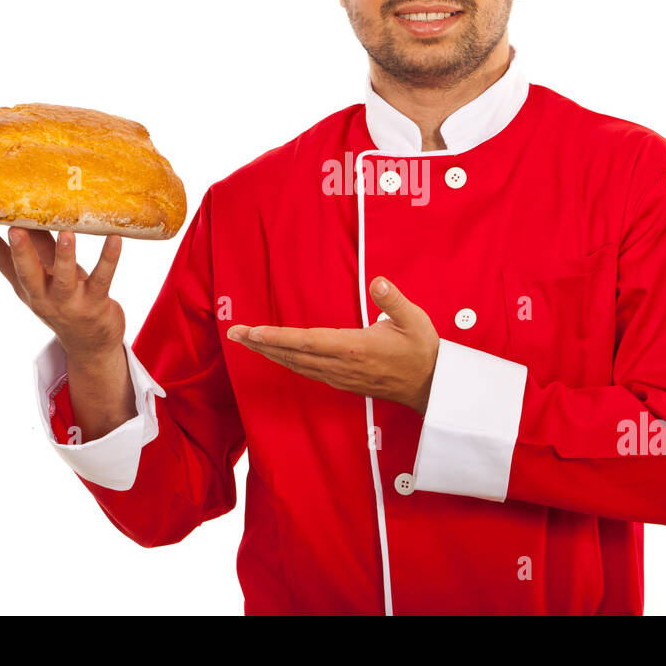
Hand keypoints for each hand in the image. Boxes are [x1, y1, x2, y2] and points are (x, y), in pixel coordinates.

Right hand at [0, 223, 125, 360]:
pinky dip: (109, 258)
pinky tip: (115, 238)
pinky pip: (102, 279)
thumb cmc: (65, 300)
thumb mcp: (47, 277)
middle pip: (27, 274)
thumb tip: (28, 214)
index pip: (3, 264)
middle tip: (15, 229)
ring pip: (65, 278)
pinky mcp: (95, 304)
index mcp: (28, 288)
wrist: (89, 345)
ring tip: (68, 234)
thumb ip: (39, 247)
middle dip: (21, 252)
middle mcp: (43, 297)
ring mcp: (69, 303)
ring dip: (66, 256)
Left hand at [226, 276, 439, 415]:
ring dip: (271, 354)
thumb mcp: (414, 319)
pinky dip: (287, 362)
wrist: (431, 385)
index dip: (277, 337)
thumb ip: (393, 300)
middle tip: (235, 334)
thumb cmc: (421, 349)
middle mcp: (341, 365)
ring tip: (248, 342)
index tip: (253, 332)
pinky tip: (278, 356)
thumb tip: (377, 280)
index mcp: (354, 348)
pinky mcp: (342, 381)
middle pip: (293, 355)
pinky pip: (307, 371)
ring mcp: (340, 376)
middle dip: (262, 345)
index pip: (306, 341)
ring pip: (297, 366)